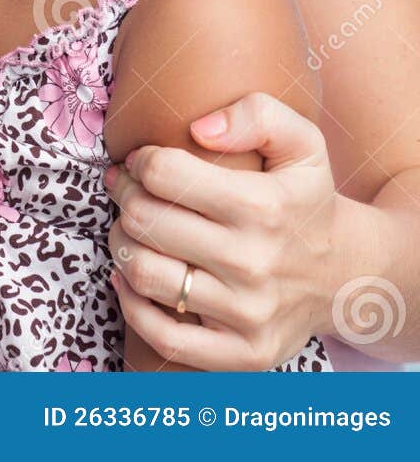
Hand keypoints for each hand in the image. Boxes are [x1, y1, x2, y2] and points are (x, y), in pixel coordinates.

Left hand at [106, 91, 339, 369]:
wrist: (347, 275)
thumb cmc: (305, 201)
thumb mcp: (302, 143)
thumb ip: (258, 114)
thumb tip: (199, 129)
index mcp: (263, 206)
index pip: (164, 174)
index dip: (140, 162)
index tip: (141, 163)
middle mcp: (255, 263)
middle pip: (146, 221)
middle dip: (124, 198)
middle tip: (127, 192)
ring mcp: (249, 314)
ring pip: (145, 274)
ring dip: (121, 244)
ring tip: (131, 229)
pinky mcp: (244, 353)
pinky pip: (164, 337)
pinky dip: (131, 306)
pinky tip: (129, 278)